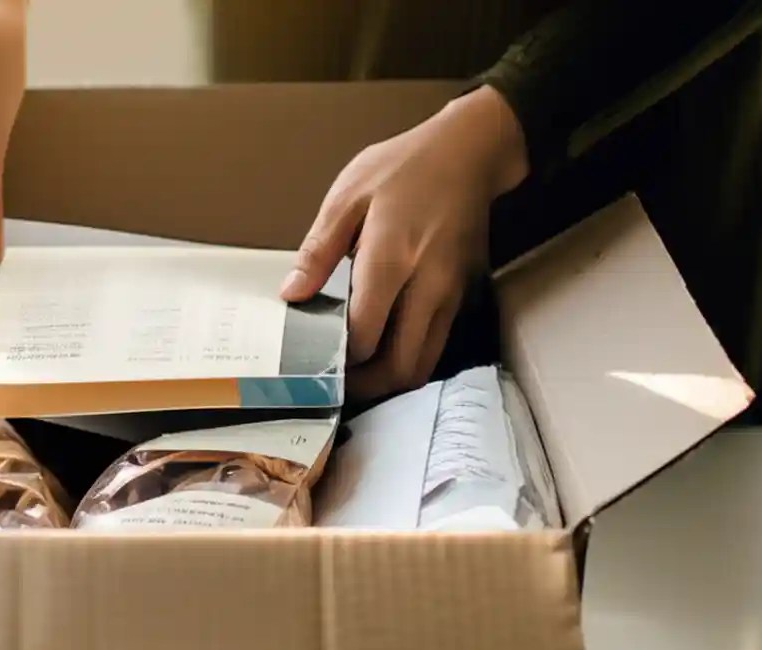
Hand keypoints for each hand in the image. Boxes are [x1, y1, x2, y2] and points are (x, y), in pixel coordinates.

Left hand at [281, 86, 528, 401]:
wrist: (469, 151)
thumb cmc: (404, 167)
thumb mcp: (348, 194)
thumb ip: (319, 250)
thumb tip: (292, 295)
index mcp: (392, 258)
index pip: (365, 334)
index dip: (339, 359)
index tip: (314, 361)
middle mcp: (427, 285)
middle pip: (400, 365)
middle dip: (365, 386)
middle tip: (335, 384)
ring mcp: (450, 294)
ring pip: (423, 364)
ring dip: (390, 380)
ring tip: (357, 375)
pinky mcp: (463, 296)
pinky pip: (436, 345)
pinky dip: (409, 360)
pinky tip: (383, 351)